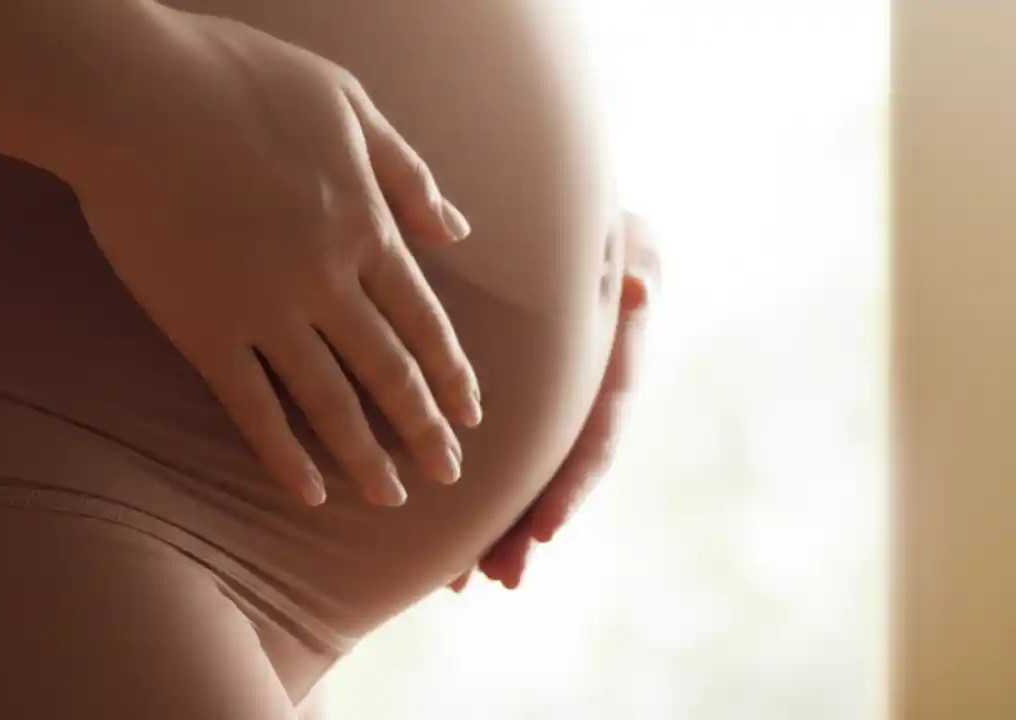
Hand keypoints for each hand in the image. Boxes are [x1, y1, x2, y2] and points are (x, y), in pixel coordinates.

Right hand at [71, 8, 480, 507]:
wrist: (133, 93)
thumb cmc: (238, 80)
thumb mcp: (348, 104)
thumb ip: (407, 173)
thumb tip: (459, 231)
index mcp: (363, 225)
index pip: (422, 318)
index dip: (450, 373)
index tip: (472, 417)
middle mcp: (326, 280)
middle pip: (388, 370)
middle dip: (423, 428)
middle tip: (447, 475)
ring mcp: (264, 310)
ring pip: (330, 401)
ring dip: (365, 455)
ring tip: (390, 499)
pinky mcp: (203, 329)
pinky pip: (251, 407)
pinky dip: (283, 454)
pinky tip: (307, 493)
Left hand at [450, 212, 660, 590]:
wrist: (551, 201)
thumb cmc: (589, 214)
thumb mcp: (620, 229)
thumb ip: (637, 258)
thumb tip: (641, 289)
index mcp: (611, 362)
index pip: (597, 430)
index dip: (573, 481)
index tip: (545, 527)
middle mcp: (579, 390)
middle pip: (554, 469)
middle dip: (527, 524)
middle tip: (499, 574)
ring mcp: (543, 394)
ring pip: (518, 467)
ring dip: (495, 522)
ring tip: (462, 578)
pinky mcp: (503, 390)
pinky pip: (484, 439)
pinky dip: (467, 481)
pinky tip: (436, 524)